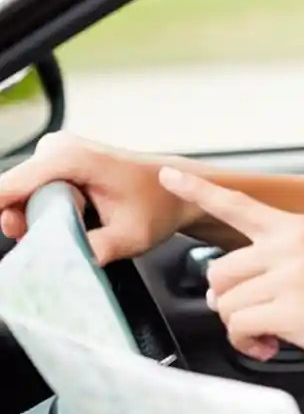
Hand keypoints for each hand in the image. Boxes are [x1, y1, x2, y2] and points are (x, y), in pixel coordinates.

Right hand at [0, 133, 195, 263]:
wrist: (177, 189)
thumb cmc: (159, 205)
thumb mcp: (131, 236)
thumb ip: (97, 249)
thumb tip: (67, 266)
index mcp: (72, 159)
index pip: (11, 186)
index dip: (4, 212)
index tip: (13, 233)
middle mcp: (58, 148)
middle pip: (13, 194)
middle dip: (24, 223)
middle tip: (56, 241)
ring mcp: (56, 152)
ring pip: (21, 195)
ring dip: (36, 220)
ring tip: (78, 226)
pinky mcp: (57, 162)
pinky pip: (33, 191)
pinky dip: (44, 211)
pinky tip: (74, 219)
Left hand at [159, 166, 303, 383]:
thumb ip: (278, 265)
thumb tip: (227, 289)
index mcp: (300, 230)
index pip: (238, 205)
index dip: (198, 190)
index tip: (168, 175)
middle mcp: (292, 245)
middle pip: (218, 271)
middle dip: (231, 302)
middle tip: (259, 320)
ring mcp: (290, 274)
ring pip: (225, 302)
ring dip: (241, 327)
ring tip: (274, 336)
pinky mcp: (289, 307)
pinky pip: (238, 326)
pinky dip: (249, 344)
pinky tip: (274, 346)